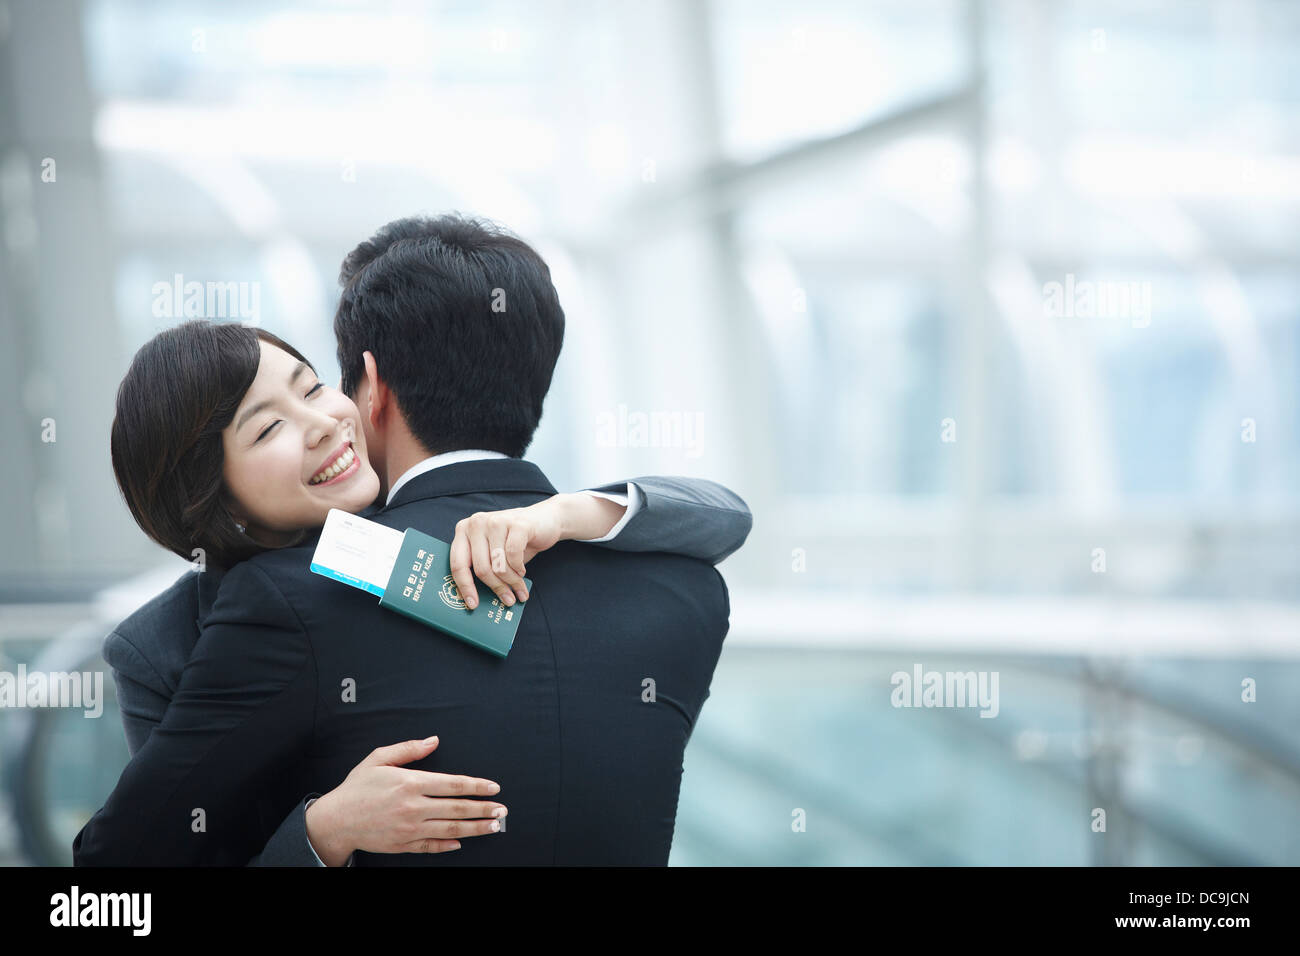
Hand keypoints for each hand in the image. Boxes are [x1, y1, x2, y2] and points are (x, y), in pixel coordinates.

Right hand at [305, 736, 505, 865]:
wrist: (336, 820)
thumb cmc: (357, 788)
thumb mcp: (379, 759)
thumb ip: (409, 749)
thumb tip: (433, 740)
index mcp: (410, 783)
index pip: (453, 784)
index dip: (477, 786)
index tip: (493, 788)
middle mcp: (413, 807)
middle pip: (457, 808)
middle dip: (483, 809)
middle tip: (502, 810)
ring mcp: (410, 829)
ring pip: (450, 829)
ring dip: (475, 828)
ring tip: (493, 826)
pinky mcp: (403, 845)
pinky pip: (432, 846)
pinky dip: (449, 845)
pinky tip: (462, 841)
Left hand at [449, 492, 624, 609]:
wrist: (550, 520)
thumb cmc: (518, 543)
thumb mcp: (495, 555)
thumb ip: (481, 571)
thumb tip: (469, 604)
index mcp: (465, 530)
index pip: (456, 562)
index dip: (462, 587)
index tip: (471, 606)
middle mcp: (475, 522)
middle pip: (478, 569)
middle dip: (494, 591)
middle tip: (508, 603)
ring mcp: (495, 521)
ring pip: (495, 568)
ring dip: (510, 586)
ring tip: (520, 594)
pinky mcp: (516, 524)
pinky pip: (512, 560)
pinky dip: (520, 574)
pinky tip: (526, 579)